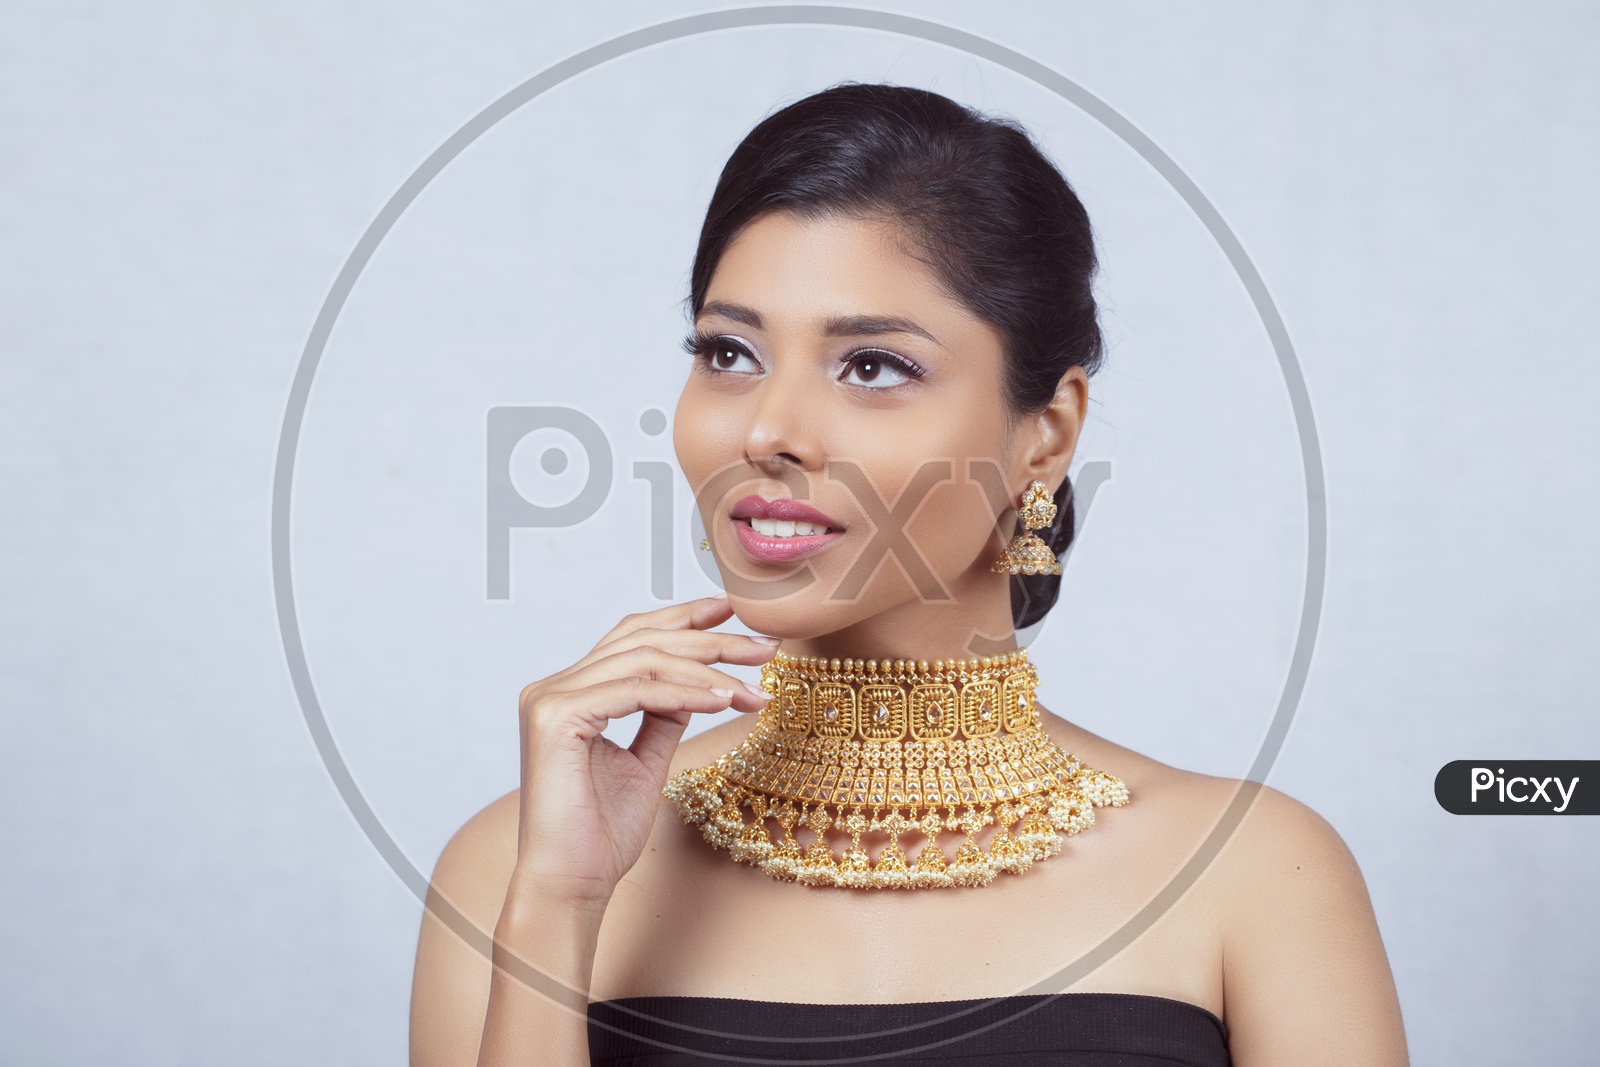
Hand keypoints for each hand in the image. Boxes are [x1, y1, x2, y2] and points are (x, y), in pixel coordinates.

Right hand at [511, 595, 774, 907]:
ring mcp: (549, 699)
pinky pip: (635, 692)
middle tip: (764, 648)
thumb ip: (663, 717)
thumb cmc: (601, 836)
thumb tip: (699, 683)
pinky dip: (684, 693)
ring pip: (644, 661)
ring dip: (708, 669)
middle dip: (710, 640)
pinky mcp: (555, 718)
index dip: (684, 618)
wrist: (571, 887)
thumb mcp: (645, 763)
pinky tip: (722, 700)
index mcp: (571, 693)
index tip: (734, 612)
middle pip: (643, 641)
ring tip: (753, 686)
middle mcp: (554, 687)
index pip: (632, 637)